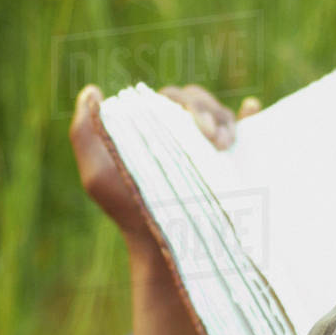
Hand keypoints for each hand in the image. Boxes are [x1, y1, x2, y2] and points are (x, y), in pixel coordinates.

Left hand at [69, 83, 260, 245]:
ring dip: (225, 119)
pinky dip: (247, 116)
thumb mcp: (97, 175)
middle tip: (213, 141)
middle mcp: (177, 135)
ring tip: (224, 145)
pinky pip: (242, 129)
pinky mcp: (227, 163)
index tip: (196, 128)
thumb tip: (92, 90)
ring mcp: (204, 149)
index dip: (185, 103)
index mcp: (150, 130)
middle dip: (208, 112)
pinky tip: (250, 107)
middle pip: (197, 101)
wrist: (167, 244)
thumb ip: (84, 132)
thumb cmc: (130, 212)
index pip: (170, 98)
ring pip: (219, 113)